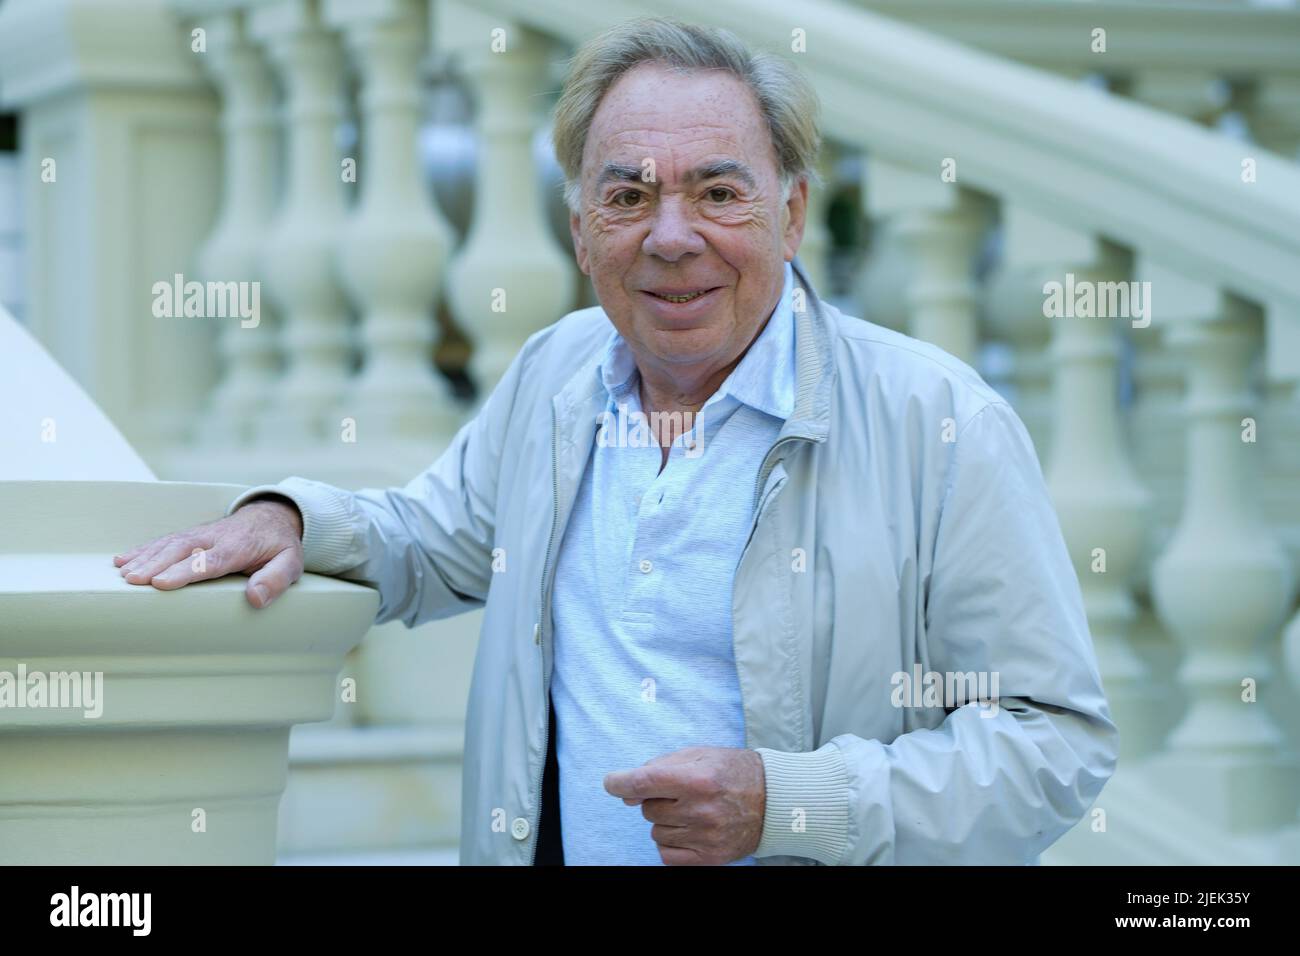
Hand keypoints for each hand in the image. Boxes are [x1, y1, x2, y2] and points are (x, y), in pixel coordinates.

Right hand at [113, 497, 304, 608]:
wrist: (271, 517)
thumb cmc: (279, 545)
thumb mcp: (290, 562)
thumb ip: (275, 579)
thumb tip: (255, 598)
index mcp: (239, 546)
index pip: (211, 560)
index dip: (186, 570)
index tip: (163, 582)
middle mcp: (215, 537)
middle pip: (183, 550)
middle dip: (157, 564)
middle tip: (133, 580)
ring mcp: (200, 534)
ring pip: (169, 543)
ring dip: (145, 558)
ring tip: (123, 574)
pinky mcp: (191, 535)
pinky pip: (164, 541)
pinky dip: (143, 550)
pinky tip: (122, 560)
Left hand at [604, 746, 765, 864]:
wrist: (774, 801)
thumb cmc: (732, 771)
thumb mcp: (699, 755)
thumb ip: (660, 766)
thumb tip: (626, 791)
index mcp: (698, 779)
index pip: (644, 782)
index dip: (619, 782)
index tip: (610, 782)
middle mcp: (701, 810)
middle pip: (649, 809)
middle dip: (657, 800)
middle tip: (682, 793)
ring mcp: (706, 837)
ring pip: (656, 832)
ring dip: (665, 821)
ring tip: (692, 810)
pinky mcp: (710, 858)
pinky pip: (666, 855)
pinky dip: (670, 843)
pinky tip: (688, 830)